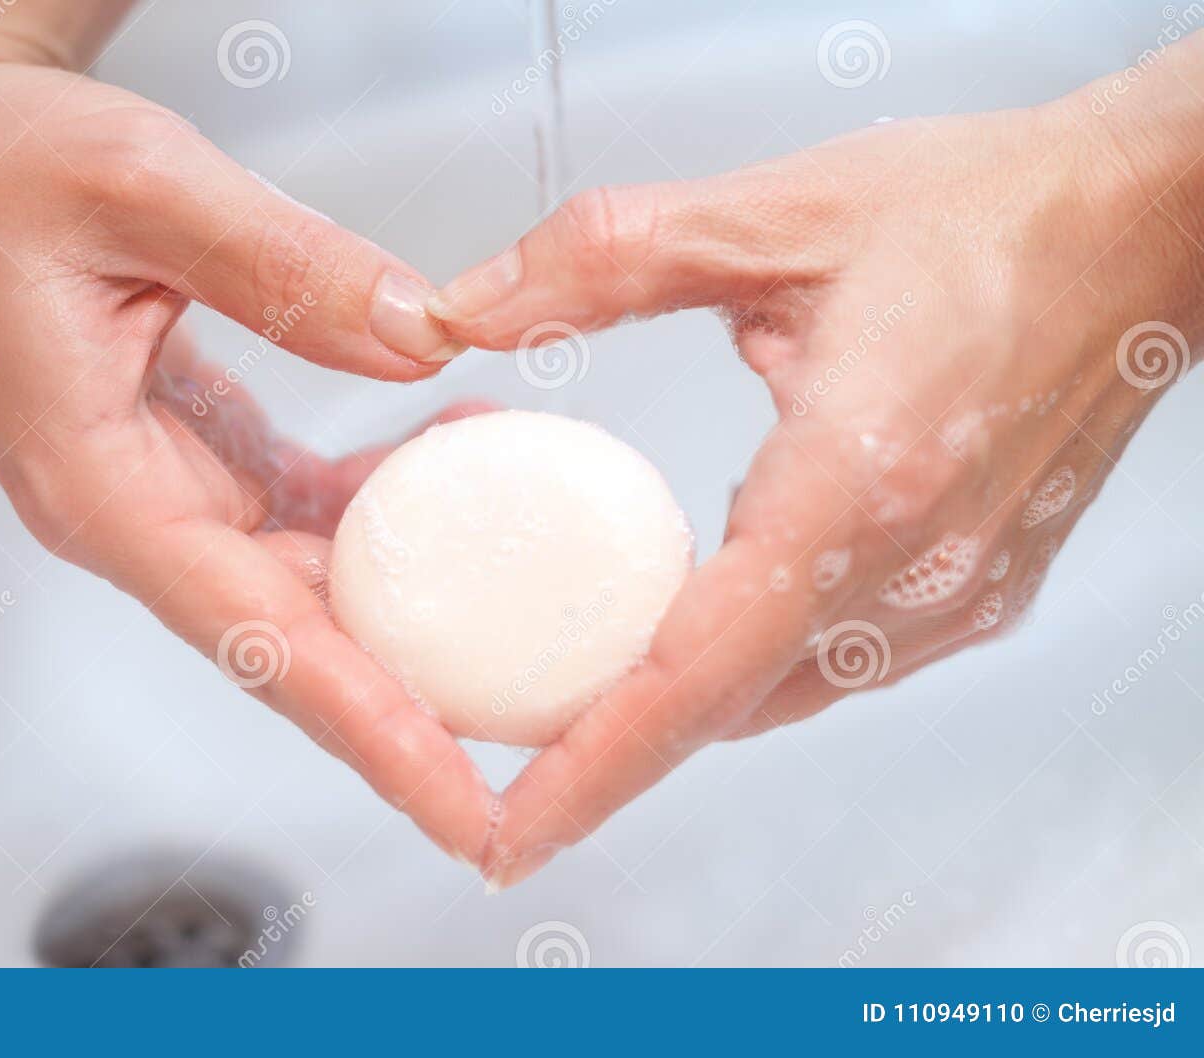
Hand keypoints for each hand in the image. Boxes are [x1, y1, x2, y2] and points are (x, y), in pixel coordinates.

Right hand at [0, 3, 490, 862]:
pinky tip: (453, 449)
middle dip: (420, 694)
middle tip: (543, 722)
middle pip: (299, 639)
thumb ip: (289, 269)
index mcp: (100, 488)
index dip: (370, 729)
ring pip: (312, 576)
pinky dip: (386, 491)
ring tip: (530, 555)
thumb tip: (422, 333)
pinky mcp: (193, 452)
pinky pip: (307, 506)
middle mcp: (135, 513)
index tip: (461, 807)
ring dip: (422, 575)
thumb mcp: (141, 189)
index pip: (258, 641)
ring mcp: (166, 489)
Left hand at [430, 52, 1203, 887]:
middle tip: (495, 770)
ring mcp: (958, 595)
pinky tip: (698, 633)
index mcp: (856, 482)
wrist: (1146, 227)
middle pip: (722, 708)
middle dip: (602, 752)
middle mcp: (915, 566)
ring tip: (573, 699)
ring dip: (675, 709)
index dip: (587, 767)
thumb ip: (600, 261)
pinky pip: (836, 666)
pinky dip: (749, 667)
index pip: (693, 672)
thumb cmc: (987, 214)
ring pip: (778, 698)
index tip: (504, 835)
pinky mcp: (980, 594)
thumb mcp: (770, 213)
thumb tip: (467, 308)